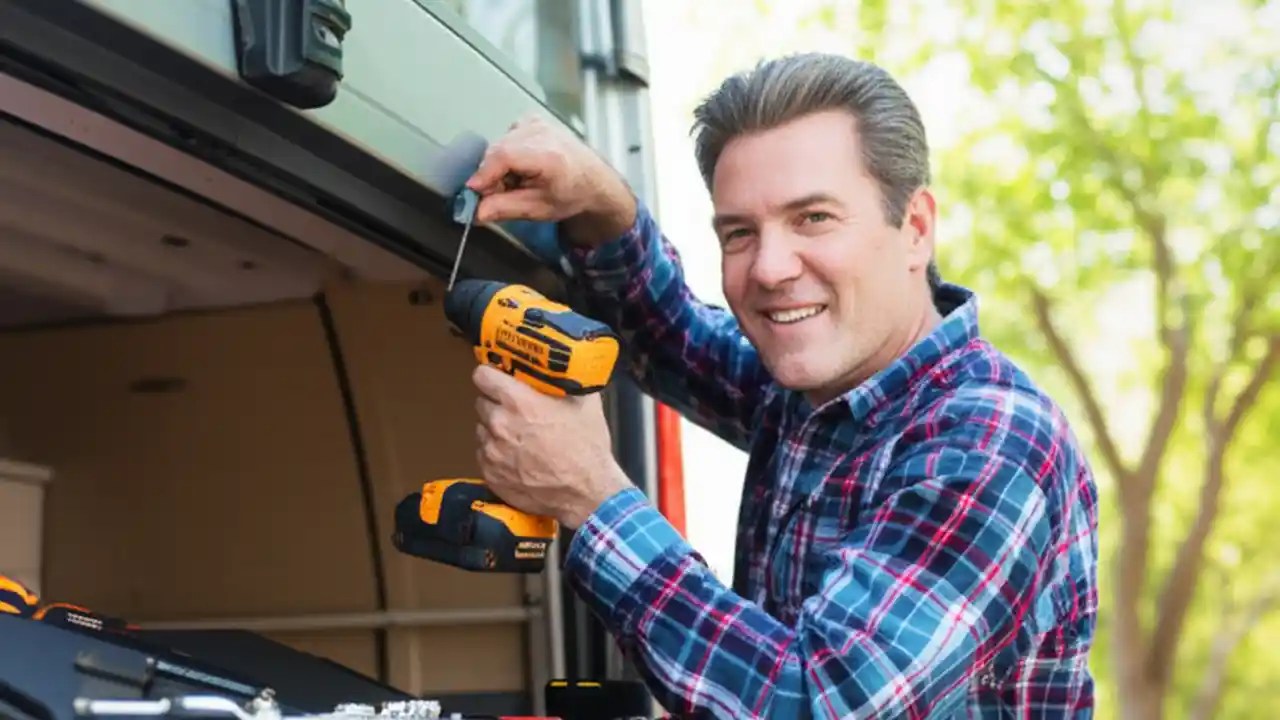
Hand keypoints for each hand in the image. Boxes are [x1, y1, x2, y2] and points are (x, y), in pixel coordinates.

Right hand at [466, 113, 636, 246]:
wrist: (593, 179)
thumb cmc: (570, 195)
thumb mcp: (538, 208)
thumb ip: (505, 208)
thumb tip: (476, 212)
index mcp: (548, 155)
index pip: (503, 156)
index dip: (484, 174)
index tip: (473, 192)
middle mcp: (542, 132)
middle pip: (497, 150)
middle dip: (491, 175)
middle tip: (499, 195)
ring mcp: (536, 122)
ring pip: (498, 145)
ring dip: (498, 166)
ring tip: (515, 182)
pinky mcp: (531, 120)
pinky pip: (505, 138)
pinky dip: (506, 154)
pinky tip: (520, 166)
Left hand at [472, 364, 630, 529]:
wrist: (587, 494)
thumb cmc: (587, 449)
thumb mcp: (585, 404)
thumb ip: (566, 382)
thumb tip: (562, 369)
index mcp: (519, 402)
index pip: (482, 376)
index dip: (491, 376)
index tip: (498, 379)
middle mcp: (499, 424)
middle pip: (482, 403)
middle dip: (497, 405)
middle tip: (517, 412)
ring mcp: (492, 452)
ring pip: (482, 431)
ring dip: (495, 431)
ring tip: (519, 439)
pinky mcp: (490, 475)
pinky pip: (484, 456)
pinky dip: (496, 455)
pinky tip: (517, 459)